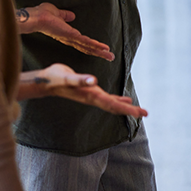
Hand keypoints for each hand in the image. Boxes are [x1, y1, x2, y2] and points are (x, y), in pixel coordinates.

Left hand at [17, 3, 113, 61]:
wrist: (36, 17)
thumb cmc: (43, 14)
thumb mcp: (57, 13)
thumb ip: (64, 15)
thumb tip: (72, 15)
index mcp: (67, 35)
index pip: (82, 43)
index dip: (92, 46)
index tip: (101, 49)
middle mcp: (70, 39)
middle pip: (87, 48)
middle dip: (99, 53)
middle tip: (110, 57)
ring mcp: (71, 39)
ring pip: (88, 47)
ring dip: (100, 52)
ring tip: (110, 56)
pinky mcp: (71, 36)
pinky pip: (85, 42)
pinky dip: (95, 45)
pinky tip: (103, 48)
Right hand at [21, 64, 148, 117]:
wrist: (45, 81)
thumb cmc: (54, 78)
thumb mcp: (67, 77)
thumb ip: (80, 79)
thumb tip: (94, 81)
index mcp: (91, 95)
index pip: (113, 104)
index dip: (127, 109)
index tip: (140, 113)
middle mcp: (93, 97)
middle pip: (115, 107)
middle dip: (131, 111)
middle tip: (146, 114)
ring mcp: (92, 96)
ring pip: (113, 104)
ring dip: (126, 107)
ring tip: (139, 111)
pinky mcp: (90, 92)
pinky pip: (108, 99)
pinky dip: (118, 100)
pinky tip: (125, 100)